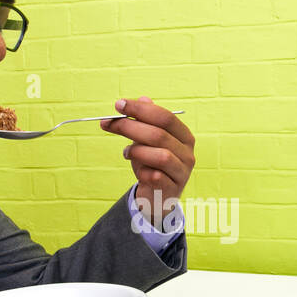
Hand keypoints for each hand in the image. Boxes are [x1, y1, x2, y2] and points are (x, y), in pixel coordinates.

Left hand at [99, 97, 195, 228]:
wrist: (157, 198)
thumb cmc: (152, 165)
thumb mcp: (148, 141)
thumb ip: (145, 121)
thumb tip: (142, 98)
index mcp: (184, 136)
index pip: (165, 117)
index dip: (141, 109)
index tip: (119, 104)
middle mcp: (187, 153)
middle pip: (159, 135)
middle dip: (130, 127)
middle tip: (109, 123)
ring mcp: (182, 173)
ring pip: (160, 156)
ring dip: (136, 151)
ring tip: (126, 152)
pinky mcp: (172, 190)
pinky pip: (154, 176)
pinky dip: (141, 171)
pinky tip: (137, 170)